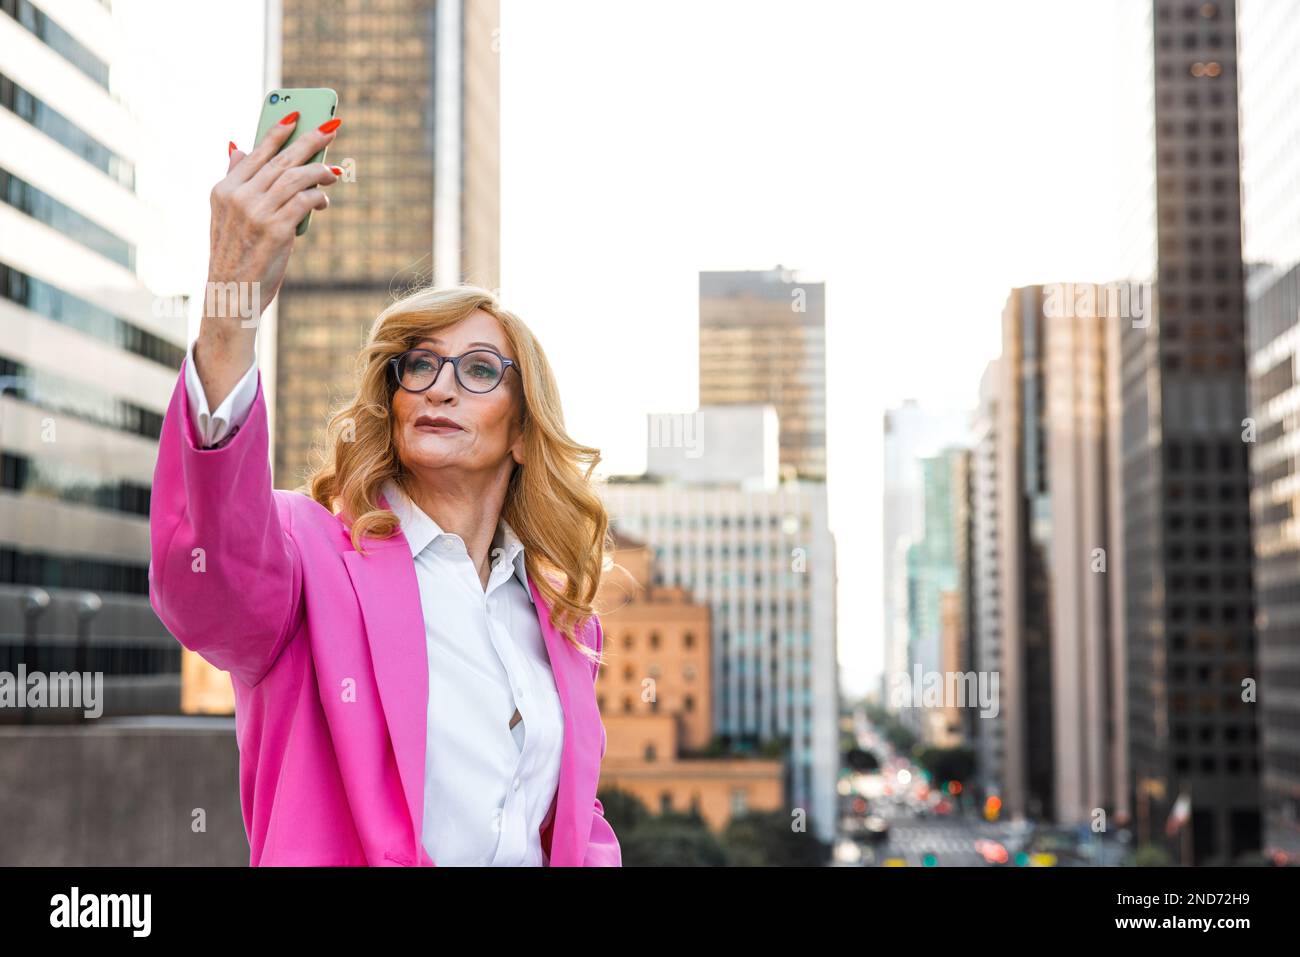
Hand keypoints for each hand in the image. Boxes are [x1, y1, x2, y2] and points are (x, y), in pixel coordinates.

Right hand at [195, 113, 341, 405]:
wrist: (233, 298)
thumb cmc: (237, 258)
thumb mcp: (228, 217)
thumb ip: (236, 183)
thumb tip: (238, 146)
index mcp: (222, 190)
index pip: (255, 153)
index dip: (278, 132)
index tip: (296, 116)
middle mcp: (237, 196)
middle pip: (280, 160)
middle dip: (309, 142)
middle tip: (332, 128)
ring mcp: (256, 212)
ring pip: (297, 177)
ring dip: (320, 171)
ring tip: (335, 172)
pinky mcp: (276, 229)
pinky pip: (305, 200)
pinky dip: (319, 197)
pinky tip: (324, 201)